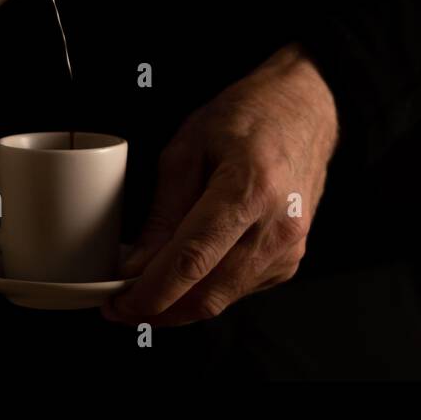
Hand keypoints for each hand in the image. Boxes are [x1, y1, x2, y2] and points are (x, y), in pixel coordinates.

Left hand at [103, 44, 337, 326]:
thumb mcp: (188, 148)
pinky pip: (238, 290)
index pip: (192, 261)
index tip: (117, 302)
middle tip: (120, 301)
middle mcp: (277, 226)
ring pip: (221, 301)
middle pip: (207, 294)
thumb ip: (163, 212)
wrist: (303, 111)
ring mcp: (289, 247)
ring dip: (179, 304)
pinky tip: (189, 270)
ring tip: (148, 282)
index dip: (149, 292)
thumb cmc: (248, 116)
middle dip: (157, 308)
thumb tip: (137, 265)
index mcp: (250, 189)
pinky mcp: (290, 260)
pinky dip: (206, 289)